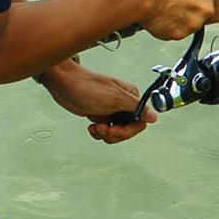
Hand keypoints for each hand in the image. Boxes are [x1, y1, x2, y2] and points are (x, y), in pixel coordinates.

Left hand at [39, 61, 158, 143]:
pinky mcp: (101, 115)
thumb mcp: (115, 98)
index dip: (129, 130)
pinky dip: (98, 133)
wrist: (64, 84)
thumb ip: (137, 108)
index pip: (141, 121)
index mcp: (131, 97)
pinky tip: (92, 126)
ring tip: (97, 127)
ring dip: (106, 134)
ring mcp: (112, 110)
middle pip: (129, 129)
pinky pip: (105, 131)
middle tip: (105, 128)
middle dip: (116, 133)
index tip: (116, 129)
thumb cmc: (86, 86)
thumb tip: (154, 116)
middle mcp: (124, 104)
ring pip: (117, 132)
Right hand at [131, 0, 218, 40]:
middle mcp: (205, 9)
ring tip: (165, 11)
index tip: (205, 11)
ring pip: (190, 28)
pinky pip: (176, 34)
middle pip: (207, 20)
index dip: (211, 11)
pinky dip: (169, 29)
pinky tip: (160, 18)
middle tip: (180, 10)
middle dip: (196, 17)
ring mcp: (193, 23)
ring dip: (180, 23)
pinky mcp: (179, 34)